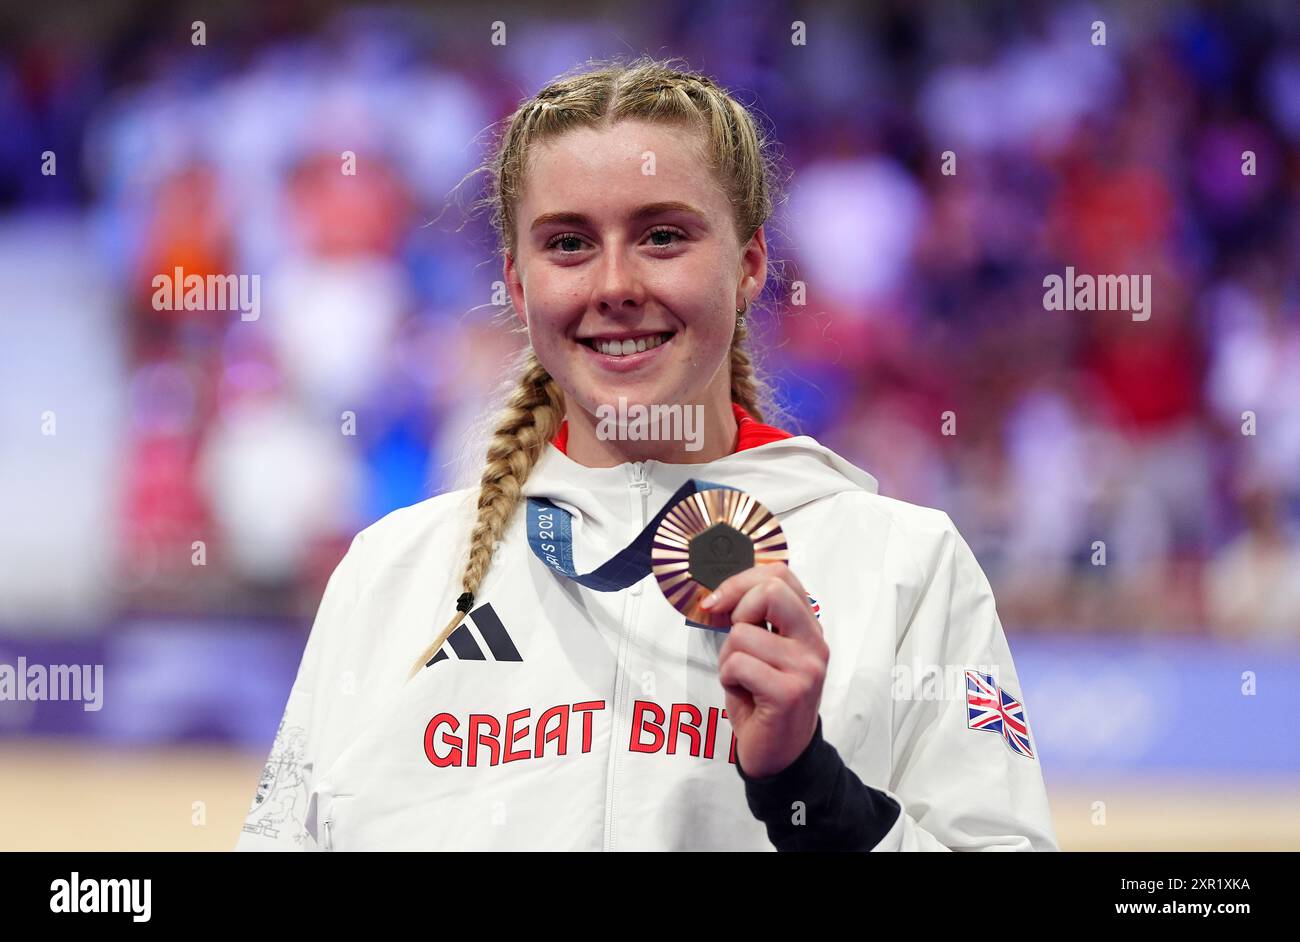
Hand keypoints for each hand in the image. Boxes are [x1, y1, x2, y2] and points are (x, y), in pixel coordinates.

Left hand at [702, 562, 827, 778]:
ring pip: (743, 634)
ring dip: (728, 658)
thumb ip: (754, 618)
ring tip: (743, 679)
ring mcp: (806, 668)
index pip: (780, 575)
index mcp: (807, 627)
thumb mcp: (762, 650)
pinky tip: (744, 693)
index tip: (719, 600)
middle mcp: (814, 643)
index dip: (742, 580)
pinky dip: (728, 678)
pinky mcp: (789, 692)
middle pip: (771, 591)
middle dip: (737, 609)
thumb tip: (719, 592)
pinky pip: (739, 664)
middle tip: (735, 639)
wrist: (779, 754)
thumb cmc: (763, 700)